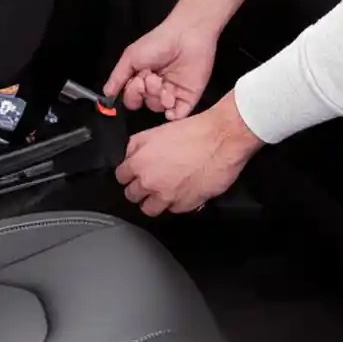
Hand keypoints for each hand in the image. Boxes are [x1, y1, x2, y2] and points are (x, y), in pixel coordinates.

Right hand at [103, 0, 248, 120]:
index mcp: (142, 78)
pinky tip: (169, 104)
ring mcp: (173, 93)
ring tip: (163, 81)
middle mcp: (157, 87)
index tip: (137, 80)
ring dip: (158, 97)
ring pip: (159, 108)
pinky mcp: (189, 96)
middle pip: (145, 103)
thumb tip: (106, 95)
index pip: (132, 98)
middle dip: (146, 93)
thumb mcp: (130, 57)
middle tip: (151, 77)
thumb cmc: (158, 42)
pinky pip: (179, 114)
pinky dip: (173, 114)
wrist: (187, 35)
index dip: (132, 94)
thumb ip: (117, 78)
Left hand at [115, 91, 263, 216]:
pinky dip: (176, 203)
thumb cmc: (193, 132)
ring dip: (154, 201)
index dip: (128, 175)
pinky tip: (182, 191)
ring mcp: (167, 196)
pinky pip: (173, 210)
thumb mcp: (156, 131)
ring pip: (149, 209)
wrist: (222, 139)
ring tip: (164, 191)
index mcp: (140, 163)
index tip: (133, 174)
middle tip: (150, 182)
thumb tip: (129, 157)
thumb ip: (136, 146)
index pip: (121, 178)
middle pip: (132, 196)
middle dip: (139, 189)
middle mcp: (150, 183)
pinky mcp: (185, 205)